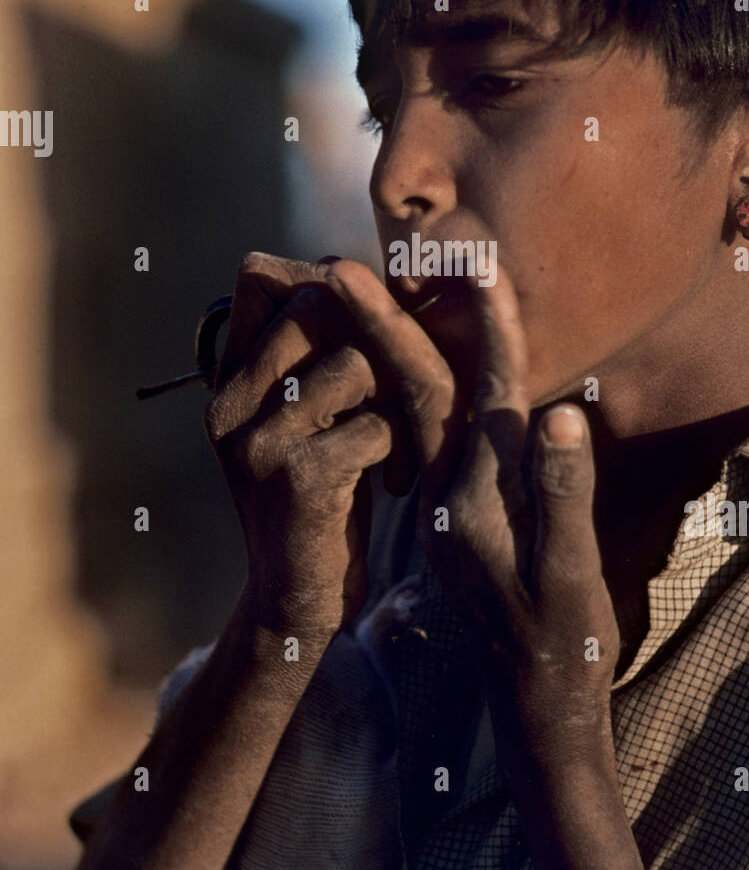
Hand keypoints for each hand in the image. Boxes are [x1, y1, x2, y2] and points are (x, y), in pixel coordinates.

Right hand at [205, 252, 407, 643]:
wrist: (296, 601)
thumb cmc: (318, 499)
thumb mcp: (298, 420)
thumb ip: (307, 355)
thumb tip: (342, 269)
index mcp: (227, 381)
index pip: (259, 278)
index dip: (323, 279)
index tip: (368, 315)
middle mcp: (230, 402)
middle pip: (317, 305)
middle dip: (376, 331)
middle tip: (400, 379)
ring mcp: (258, 440)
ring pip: (356, 362)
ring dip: (396, 398)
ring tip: (397, 439)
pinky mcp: (298, 478)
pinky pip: (376, 424)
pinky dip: (398, 450)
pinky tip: (389, 483)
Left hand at [321, 261, 619, 761]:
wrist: (535, 704)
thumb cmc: (566, 644)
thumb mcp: (570, 575)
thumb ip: (560, 492)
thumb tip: (556, 408)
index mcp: (474, 506)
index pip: (478, 400)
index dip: (486, 331)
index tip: (477, 267)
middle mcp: (447, 496)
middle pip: (417, 394)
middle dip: (387, 326)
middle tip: (340, 266)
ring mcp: (442, 503)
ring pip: (412, 411)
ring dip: (390, 350)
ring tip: (360, 295)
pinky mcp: (446, 510)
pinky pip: (424, 434)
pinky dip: (413, 389)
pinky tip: (410, 358)